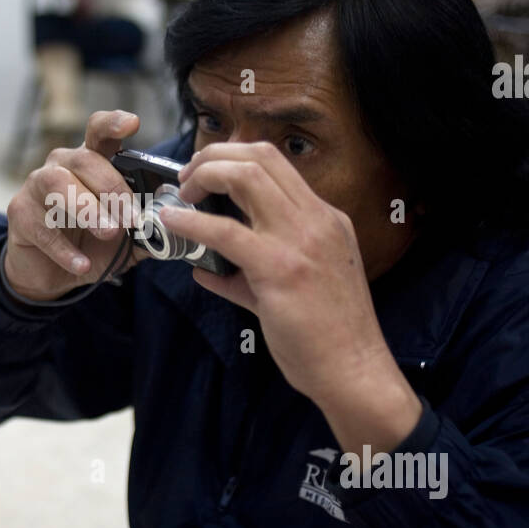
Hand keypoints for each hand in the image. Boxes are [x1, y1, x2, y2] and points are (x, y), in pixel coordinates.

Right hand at [3, 110, 145, 301]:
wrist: (50, 272)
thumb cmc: (89, 243)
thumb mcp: (125, 239)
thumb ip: (148, 230)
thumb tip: (174, 229)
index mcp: (91, 161)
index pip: (99, 132)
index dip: (113, 123)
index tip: (132, 123)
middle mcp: (62, 165)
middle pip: (85, 159)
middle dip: (113, 187)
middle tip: (132, 218)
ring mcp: (37, 185)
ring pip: (58, 184)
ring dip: (87, 208)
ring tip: (108, 232)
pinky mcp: (19, 213)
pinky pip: (42, 226)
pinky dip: (65, 248)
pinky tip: (82, 265)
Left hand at [166, 141, 421, 452]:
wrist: (355, 372)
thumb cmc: (328, 338)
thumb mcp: (293, 292)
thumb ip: (247, 275)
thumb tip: (205, 269)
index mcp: (326, 219)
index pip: (277, 163)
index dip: (234, 157)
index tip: (206, 173)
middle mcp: (317, 219)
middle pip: (260, 156)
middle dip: (214, 156)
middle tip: (187, 178)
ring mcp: (301, 240)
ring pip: (245, 177)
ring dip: (204, 176)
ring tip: (181, 195)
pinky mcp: (280, 268)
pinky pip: (226, 232)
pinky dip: (193, 223)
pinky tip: (173, 224)